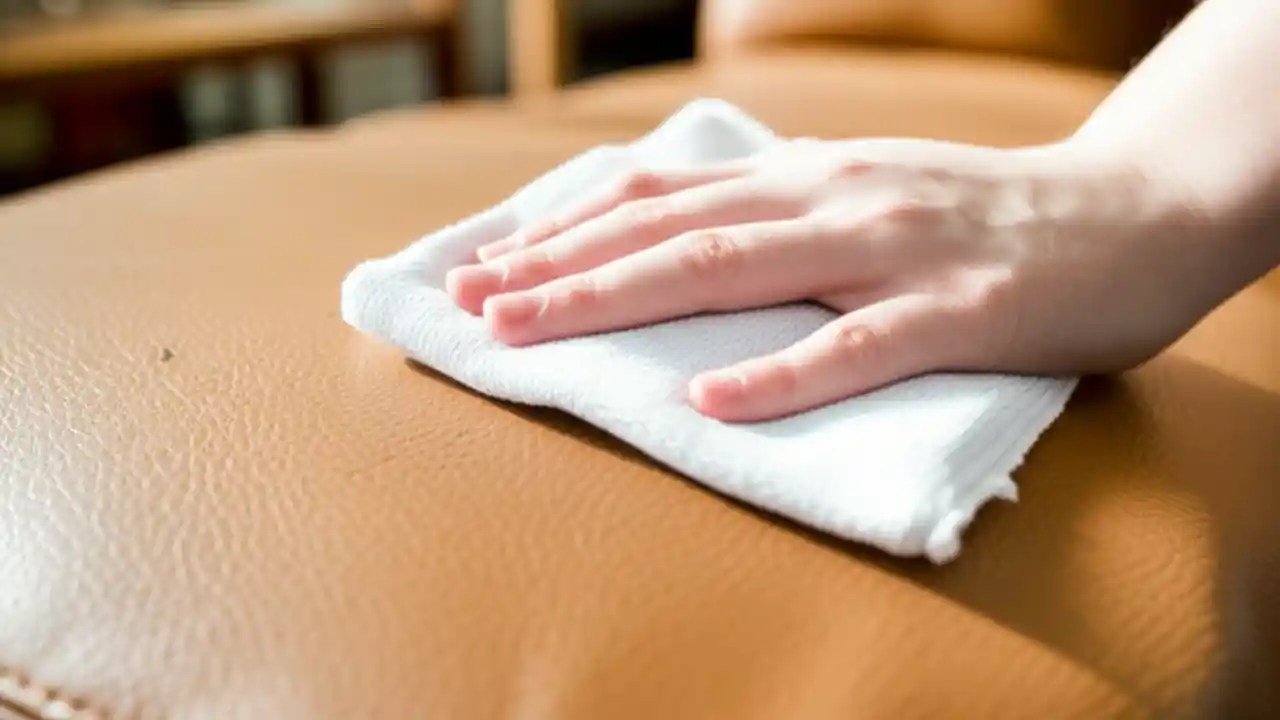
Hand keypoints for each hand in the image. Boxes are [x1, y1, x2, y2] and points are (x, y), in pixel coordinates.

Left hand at [446, 138, 1221, 421]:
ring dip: (619, 299)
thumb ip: (780, 220)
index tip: (483, 265)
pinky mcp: (962, 310)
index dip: (564, 230)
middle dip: (557, 267)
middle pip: (668, 231)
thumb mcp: (864, 196)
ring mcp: (894, 249)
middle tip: (468, 303)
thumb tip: (678, 251)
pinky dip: (782, 375)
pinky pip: (861, 345)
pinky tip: (713, 404)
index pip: (660, 198)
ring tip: (529, 332)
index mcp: (806, 177)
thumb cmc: (983, 217)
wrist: (1135, 207)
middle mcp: (832, 197)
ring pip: (733, 271)